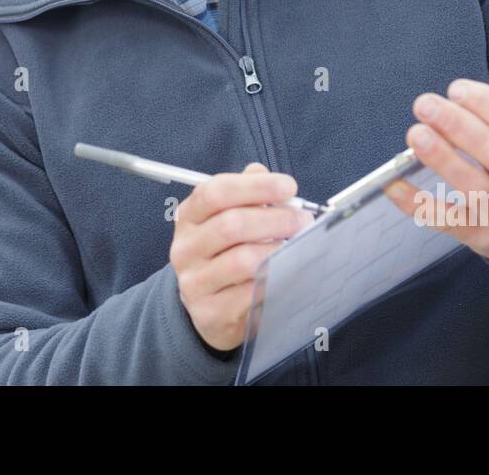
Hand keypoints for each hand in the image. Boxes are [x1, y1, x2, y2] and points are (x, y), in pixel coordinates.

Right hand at [170, 162, 314, 351]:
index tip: (288, 187)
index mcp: (188, 217)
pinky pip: (251, 294)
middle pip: (232, 225)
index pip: (215, 192)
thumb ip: (246, 195)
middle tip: (303, 220)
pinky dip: (275, 280)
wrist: (208, 308)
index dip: (255, 186)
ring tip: (298, 246)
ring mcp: (194, 283)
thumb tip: (267, 176)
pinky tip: (288, 273)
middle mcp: (185, 248)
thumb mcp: (228, 219)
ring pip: (243, 260)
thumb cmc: (225, 254)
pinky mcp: (210, 313)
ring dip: (279, 250)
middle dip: (276, 219)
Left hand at [382, 60, 488, 260]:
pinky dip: (417, 204)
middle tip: (425, 104)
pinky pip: (446, 221)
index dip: (487, 104)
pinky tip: (393, 183)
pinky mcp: (482, 237)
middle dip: (457, 126)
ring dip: (441, 159)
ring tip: (415, 134)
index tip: (456, 88)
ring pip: (473, 188)